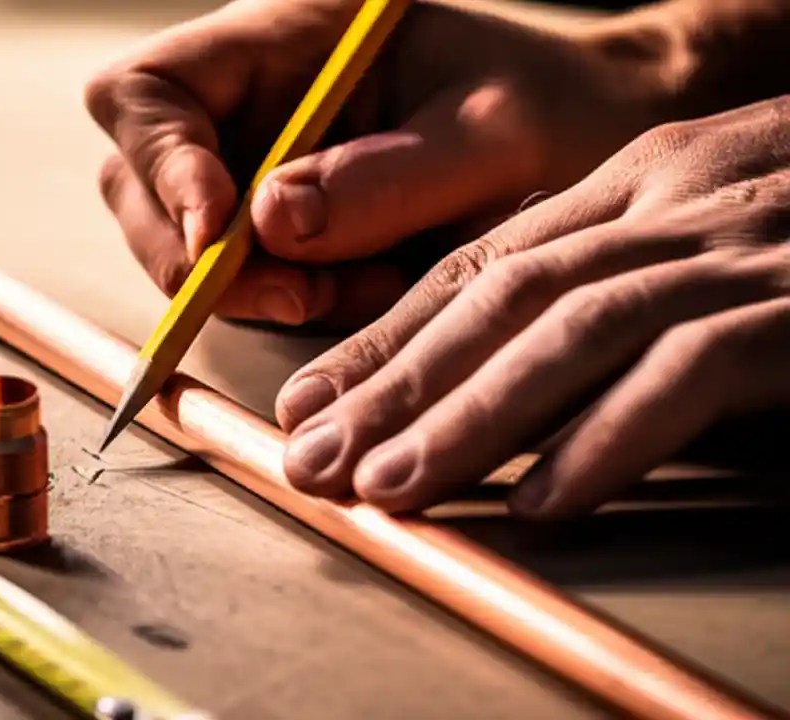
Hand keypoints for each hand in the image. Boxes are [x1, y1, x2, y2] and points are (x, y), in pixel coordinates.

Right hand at [85, 0, 681, 326]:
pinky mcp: (278, 226)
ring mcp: (255, 165)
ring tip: (368, 285)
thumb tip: (263, 223)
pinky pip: (244, 283)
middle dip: (204, 260)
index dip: (158, 163)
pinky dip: (292, 305)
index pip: (144, 91)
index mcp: (279, 39)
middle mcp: (247, 102)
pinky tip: (371, 287)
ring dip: (257, 290)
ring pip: (185, 248)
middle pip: (139, 184)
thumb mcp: (496, 133)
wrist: (593, 142)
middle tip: (302, 296)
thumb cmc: (554, 109)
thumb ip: (388, 177)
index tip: (220, 232)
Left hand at [279, 96, 789, 517]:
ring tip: (393, 487)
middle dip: (394, 384)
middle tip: (314, 458)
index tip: (313, 400)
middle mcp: (678, 201)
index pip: (481, 264)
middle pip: (502, 297)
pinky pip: (694, 370)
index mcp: (642, 180)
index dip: (387, 337)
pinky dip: (612, 438)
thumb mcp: (708, 241)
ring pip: (573, 330)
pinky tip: (544, 499)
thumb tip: (509, 376)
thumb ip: (615, 283)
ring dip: (471, 416)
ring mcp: (747, 246)